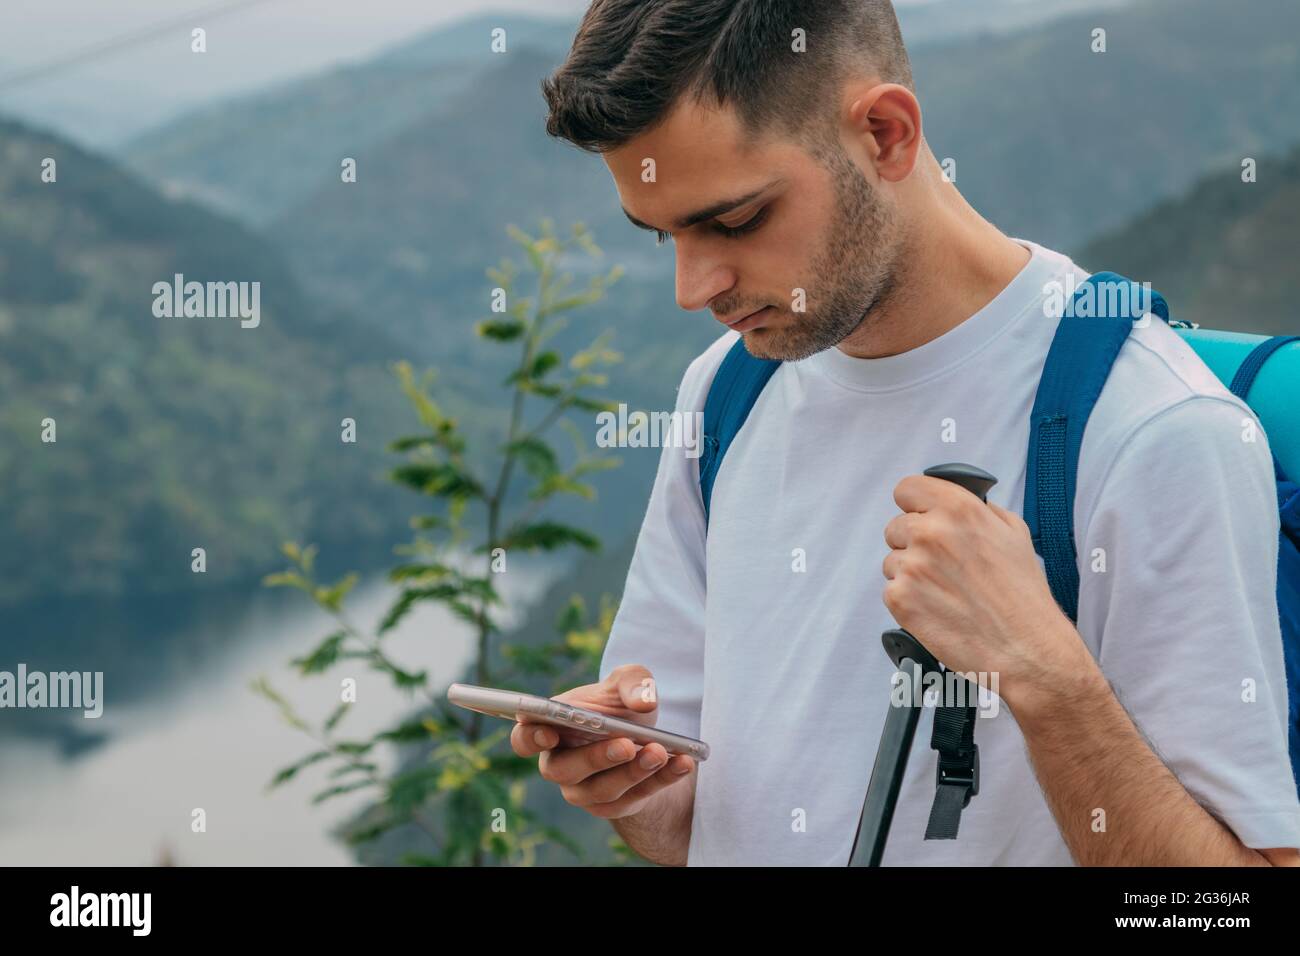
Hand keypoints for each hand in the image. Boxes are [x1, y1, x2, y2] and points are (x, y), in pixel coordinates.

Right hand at [510, 664, 695, 818]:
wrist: (645, 736)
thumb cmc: (622, 705)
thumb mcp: (630, 682)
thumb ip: (634, 681)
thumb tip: (644, 700)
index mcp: (550, 728)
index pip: (525, 738)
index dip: (531, 737)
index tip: (549, 730)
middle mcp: (560, 764)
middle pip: (565, 769)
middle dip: (596, 758)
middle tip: (626, 743)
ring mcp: (584, 791)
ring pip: (601, 791)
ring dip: (633, 772)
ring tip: (660, 752)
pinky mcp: (614, 806)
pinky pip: (635, 799)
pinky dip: (661, 781)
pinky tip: (683, 764)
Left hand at [881, 473, 1088, 704]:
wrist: (1026, 649)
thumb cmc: (1023, 596)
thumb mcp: (1014, 533)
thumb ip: (980, 510)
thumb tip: (957, 503)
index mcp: (958, 509)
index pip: (906, 489)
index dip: (915, 505)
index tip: (921, 516)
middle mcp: (930, 532)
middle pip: (895, 527)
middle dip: (914, 544)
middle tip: (943, 567)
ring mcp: (912, 566)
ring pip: (892, 561)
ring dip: (911, 574)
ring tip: (946, 592)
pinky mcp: (900, 598)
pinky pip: (891, 590)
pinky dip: (908, 601)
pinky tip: (938, 609)